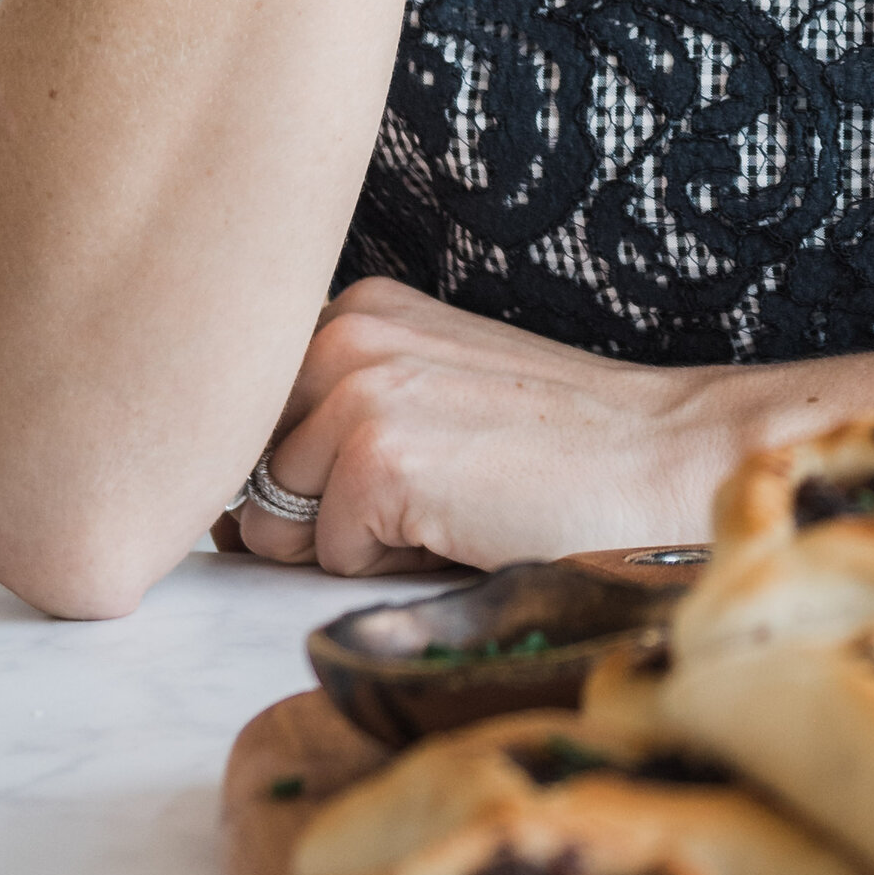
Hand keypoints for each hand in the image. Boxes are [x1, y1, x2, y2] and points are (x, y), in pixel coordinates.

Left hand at [229, 277, 741, 577]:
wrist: (657, 454)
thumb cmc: (547, 443)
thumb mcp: (426, 396)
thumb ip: (324, 426)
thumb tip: (216, 514)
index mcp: (354, 309)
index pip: (244, 422)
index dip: (297, 478)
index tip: (387, 473)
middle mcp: (345, 331)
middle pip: (246, 475)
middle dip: (311, 516)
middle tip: (424, 494)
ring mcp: (361, 390)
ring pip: (274, 522)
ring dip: (347, 543)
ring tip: (443, 505)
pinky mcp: (380, 458)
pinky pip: (327, 558)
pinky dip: (387, 566)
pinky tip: (460, 522)